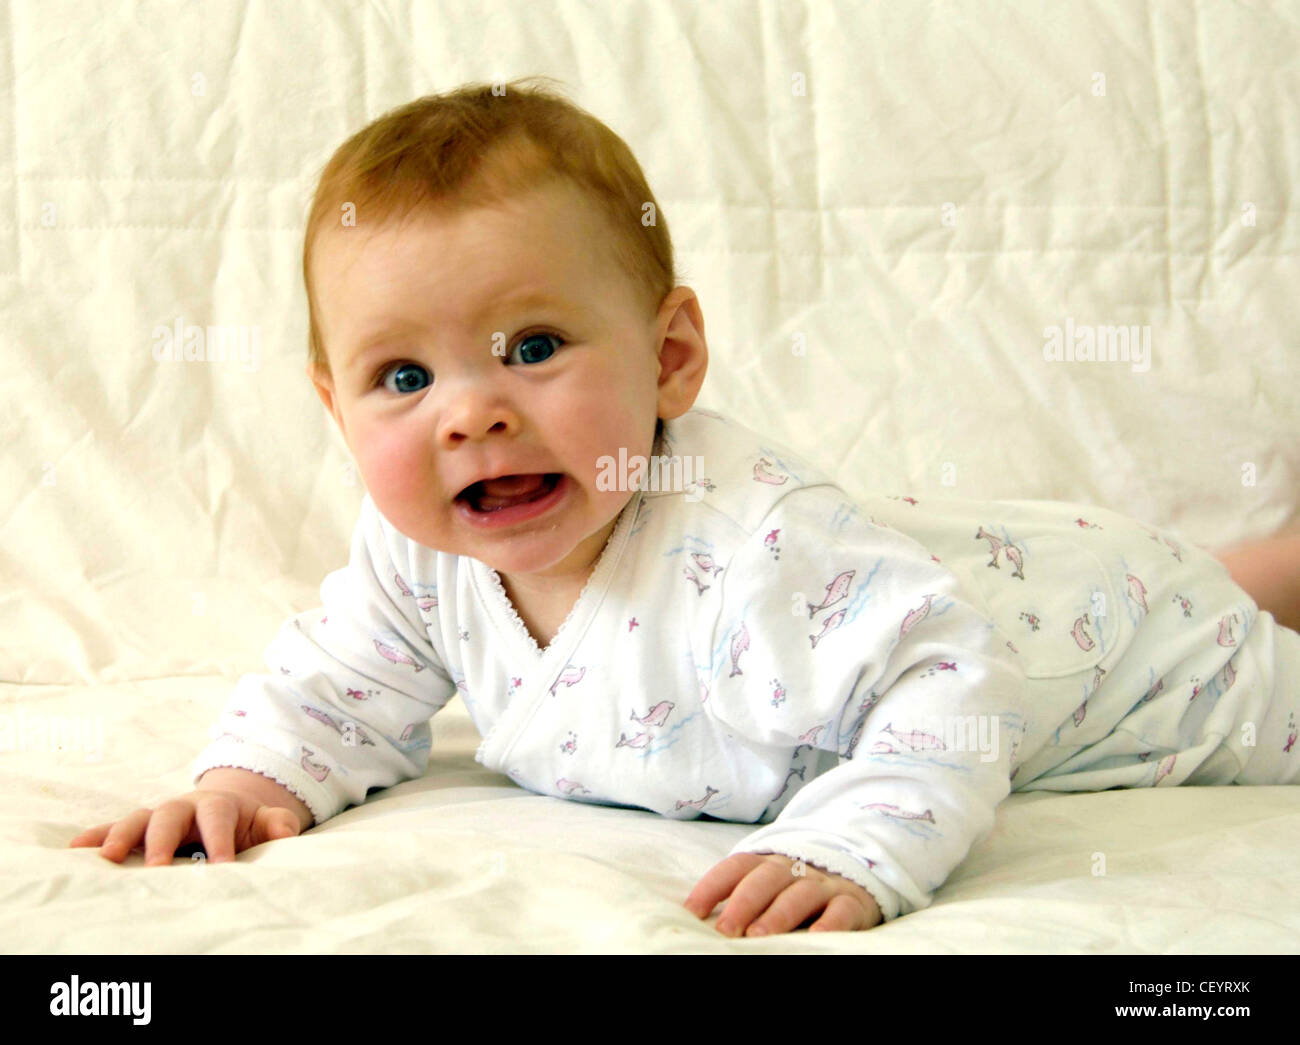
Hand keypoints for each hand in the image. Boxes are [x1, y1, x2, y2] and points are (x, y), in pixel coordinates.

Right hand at [68, 789, 301, 865]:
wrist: (226, 811)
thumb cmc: (245, 824)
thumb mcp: (266, 821)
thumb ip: (277, 824)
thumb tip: (285, 829)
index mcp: (217, 805)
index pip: (217, 819)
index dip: (219, 840)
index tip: (221, 867)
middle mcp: (182, 807)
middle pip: (169, 816)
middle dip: (162, 840)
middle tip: (157, 868)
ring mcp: (156, 816)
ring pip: (136, 820)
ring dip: (120, 837)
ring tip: (107, 859)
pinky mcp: (137, 829)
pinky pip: (112, 830)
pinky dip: (94, 838)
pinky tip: (75, 850)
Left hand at [683, 852, 882, 936]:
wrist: (854, 878)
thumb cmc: (796, 891)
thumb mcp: (769, 887)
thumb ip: (740, 897)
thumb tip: (697, 922)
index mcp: (767, 863)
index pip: (736, 867)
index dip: (711, 886)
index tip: (691, 912)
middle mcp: (794, 869)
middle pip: (766, 879)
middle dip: (743, 903)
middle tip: (725, 930)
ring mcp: (823, 884)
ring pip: (800, 894)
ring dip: (778, 914)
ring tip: (758, 936)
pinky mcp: (852, 902)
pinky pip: (841, 910)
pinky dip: (830, 923)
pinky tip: (816, 936)